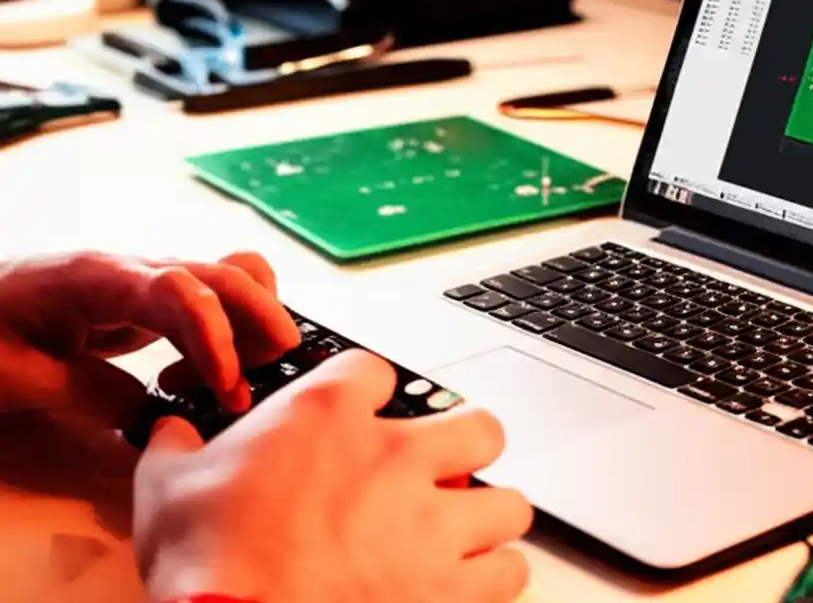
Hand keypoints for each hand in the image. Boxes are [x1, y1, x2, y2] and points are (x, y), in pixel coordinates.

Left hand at [0, 251, 300, 425]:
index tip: (229, 388)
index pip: (176, 291)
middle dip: (260, 318)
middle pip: (220, 273)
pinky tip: (209, 376)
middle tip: (281, 371)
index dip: (213, 336)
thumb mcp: (12, 378)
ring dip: (254, 323)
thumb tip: (152, 418)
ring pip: (226, 280)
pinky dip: (233, 333)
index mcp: (95, 278)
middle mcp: (133, 269)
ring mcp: (145, 282)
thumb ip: (85, 393)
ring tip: (248, 379)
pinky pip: (210, 305)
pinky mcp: (149, 302)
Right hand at [133, 351, 532, 602]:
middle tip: (439, 470)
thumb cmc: (205, 562)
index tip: (359, 408)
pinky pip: (507, 571)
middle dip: (465, 447)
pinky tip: (467, 583)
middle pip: (477, 426)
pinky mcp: (451, 586)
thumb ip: (179, 448)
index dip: (367, 389)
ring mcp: (432, 521)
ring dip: (487, 517)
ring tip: (463, 532)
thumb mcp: (167, 486)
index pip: (372, 369)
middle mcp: (395, 457)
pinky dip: (492, 577)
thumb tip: (172, 435)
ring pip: (507, 502)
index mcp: (327, 417)